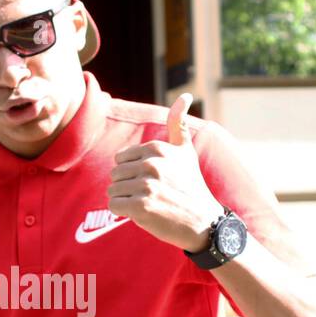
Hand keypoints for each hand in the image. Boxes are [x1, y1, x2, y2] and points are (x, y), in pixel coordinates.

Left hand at [107, 92, 224, 252]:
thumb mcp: (186, 151)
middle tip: (150, 195)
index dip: (131, 172)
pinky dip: (122, 212)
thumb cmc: (190, 185)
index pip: (121, 158)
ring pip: (112, 190)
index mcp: (157, 148)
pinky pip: (113, 205)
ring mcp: (146, 185)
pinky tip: (141, 213)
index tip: (151, 180)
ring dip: (125, 200)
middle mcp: (151, 164)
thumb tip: (186, 96)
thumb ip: (179, 124)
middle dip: (127, 186)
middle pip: (115, 174)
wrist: (203, 221)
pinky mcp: (141, 207)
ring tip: (146, 203)